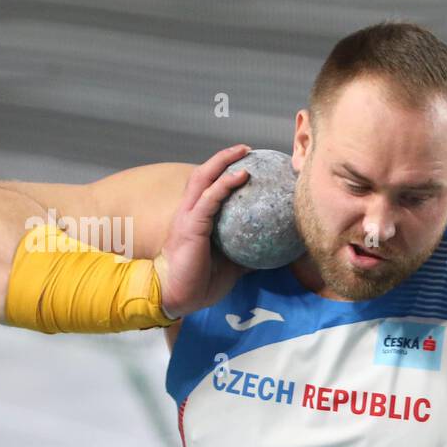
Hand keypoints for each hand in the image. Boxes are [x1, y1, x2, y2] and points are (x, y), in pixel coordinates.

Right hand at [155, 144, 253, 316]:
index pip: (207, 189)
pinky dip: (224, 185)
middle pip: (202, 175)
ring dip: (223, 162)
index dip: (222, 173)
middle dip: (222, 158)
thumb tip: (268, 253)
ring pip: (203, 179)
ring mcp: (188, 218)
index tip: (244, 164)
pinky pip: (209, 199)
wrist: (178, 296)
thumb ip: (245, 256)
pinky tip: (241, 176)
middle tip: (245, 149)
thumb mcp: (230, 267)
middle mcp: (188, 213)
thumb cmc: (198, 283)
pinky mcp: (191, 226)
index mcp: (194, 221)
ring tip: (243, 152)